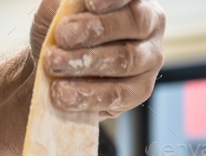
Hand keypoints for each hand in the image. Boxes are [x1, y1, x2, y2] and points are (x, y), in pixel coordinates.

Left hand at [30, 0, 164, 117]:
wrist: (57, 72)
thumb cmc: (63, 33)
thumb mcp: (60, 10)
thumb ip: (69, 4)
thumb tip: (71, 5)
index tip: (89, 2)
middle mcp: (151, 25)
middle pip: (134, 23)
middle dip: (95, 30)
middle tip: (62, 36)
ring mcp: (149, 60)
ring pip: (126, 61)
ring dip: (87, 63)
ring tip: (55, 65)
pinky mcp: (140, 91)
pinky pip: (118, 95)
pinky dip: (88, 95)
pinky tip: (63, 94)